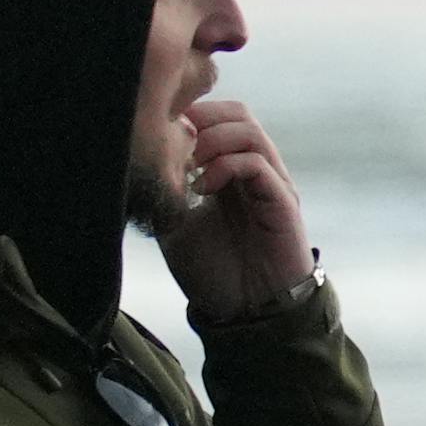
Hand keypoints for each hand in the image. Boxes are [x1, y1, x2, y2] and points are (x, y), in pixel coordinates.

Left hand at [145, 93, 320, 319]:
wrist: (245, 312)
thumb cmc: (212, 272)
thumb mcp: (174, 223)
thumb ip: (167, 189)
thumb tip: (143, 158)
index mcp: (234, 172)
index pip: (220, 117)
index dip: (191, 115)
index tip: (161, 135)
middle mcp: (258, 172)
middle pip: (239, 113)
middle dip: (202, 119)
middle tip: (174, 144)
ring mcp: (273, 185)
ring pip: (249, 131)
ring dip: (211, 140)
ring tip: (188, 165)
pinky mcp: (283, 202)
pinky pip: (257, 164)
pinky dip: (225, 166)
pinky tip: (202, 188)